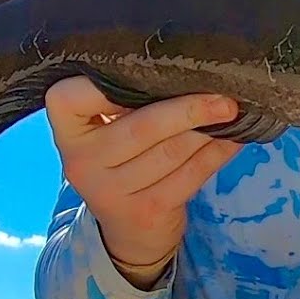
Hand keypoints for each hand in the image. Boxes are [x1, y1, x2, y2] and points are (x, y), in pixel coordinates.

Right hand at [44, 76, 242, 283]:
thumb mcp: (105, 128)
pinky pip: (190, 176)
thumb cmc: (120, 157)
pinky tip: (232, 139)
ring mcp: (111, 192)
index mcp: (67, 131)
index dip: (111, 82)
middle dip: (189, 109)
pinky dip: (216, 154)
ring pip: (171, 152)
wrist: (127, 229)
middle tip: (224, 97)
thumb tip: (184, 69)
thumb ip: (123, 98)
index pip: (72, 98)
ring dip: (207, 131)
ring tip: (230, 112)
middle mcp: (81, 162)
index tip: (154, 69)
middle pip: (141, 127)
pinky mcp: (146, 212)